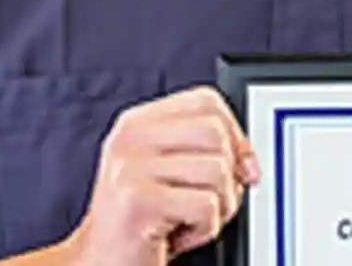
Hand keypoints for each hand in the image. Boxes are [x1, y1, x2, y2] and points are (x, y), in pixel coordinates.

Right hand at [67, 86, 261, 264]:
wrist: (101, 264)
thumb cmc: (139, 224)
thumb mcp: (172, 176)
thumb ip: (209, 155)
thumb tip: (250, 164)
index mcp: (137, 124)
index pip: (206, 101)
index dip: (234, 133)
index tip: (238, 165)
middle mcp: (130, 139)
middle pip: (215, 133)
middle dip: (228, 175)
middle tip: (208, 201)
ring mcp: (131, 168)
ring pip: (218, 170)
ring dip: (219, 208)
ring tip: (189, 219)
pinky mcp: (138, 201)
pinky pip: (206, 206)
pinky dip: (205, 230)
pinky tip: (177, 235)